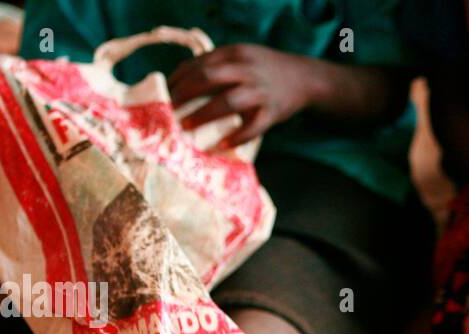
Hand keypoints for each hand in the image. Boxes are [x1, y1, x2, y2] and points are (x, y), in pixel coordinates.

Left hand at [168, 44, 312, 148]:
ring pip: (228, 102)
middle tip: (167, 109)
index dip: (178, 78)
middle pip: (209, 78)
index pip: (200, 63)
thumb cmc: (264, 71)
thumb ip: (215, 65)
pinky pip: (253, 127)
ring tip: (185, 125)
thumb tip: (179, 78)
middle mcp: (247, 69)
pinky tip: (221, 146)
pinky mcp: (273, 112)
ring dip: (203, 114)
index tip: (163, 92)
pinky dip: (236, 137)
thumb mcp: (241, 58)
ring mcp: (261, 91)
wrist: (304, 78)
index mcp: (235, 54)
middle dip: (184, 94)